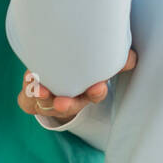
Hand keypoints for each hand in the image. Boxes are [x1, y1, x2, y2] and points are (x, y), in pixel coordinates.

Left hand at [17, 50, 137, 123]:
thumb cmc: (76, 71)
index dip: (95, 92)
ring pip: (48, 103)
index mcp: (88, 92)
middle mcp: (70, 100)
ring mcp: (50, 101)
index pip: (95, 94)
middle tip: (63, 102)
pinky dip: (29, 87)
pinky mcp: (32, 100)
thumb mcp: (97, 67)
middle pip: (72, 105)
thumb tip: (133, 57)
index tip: (98, 86)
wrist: (47, 88)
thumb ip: (117, 61)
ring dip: (45, 97)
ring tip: (40, 89)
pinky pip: (28, 99)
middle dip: (69, 104)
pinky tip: (29, 78)